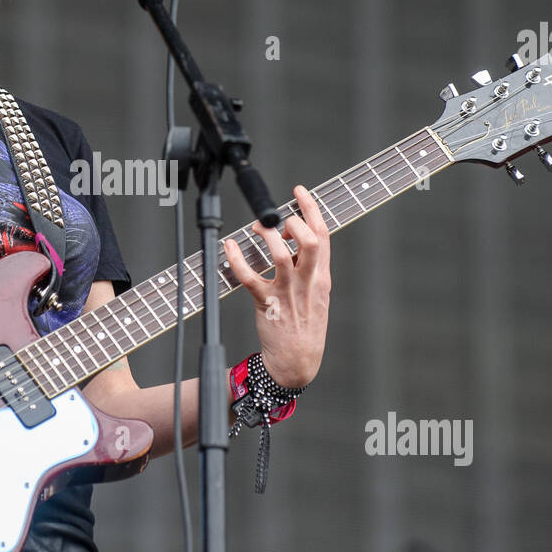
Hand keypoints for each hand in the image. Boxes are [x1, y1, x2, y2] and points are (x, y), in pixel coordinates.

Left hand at [223, 185, 331, 388]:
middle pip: (311, 242)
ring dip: (266, 237)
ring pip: (281, 256)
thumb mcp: (318, 293)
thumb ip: (311, 265)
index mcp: (322, 276)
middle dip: (294, 222)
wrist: (297, 360)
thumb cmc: (305, 323)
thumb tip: (295, 235)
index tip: (298, 191)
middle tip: (276, 221)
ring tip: (254, 230)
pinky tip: (228, 248)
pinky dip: (236, 260)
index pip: (323, 235)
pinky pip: (250, 278)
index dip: (311, 209)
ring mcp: (287, 293)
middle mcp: (307, 282)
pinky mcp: (266, 304)